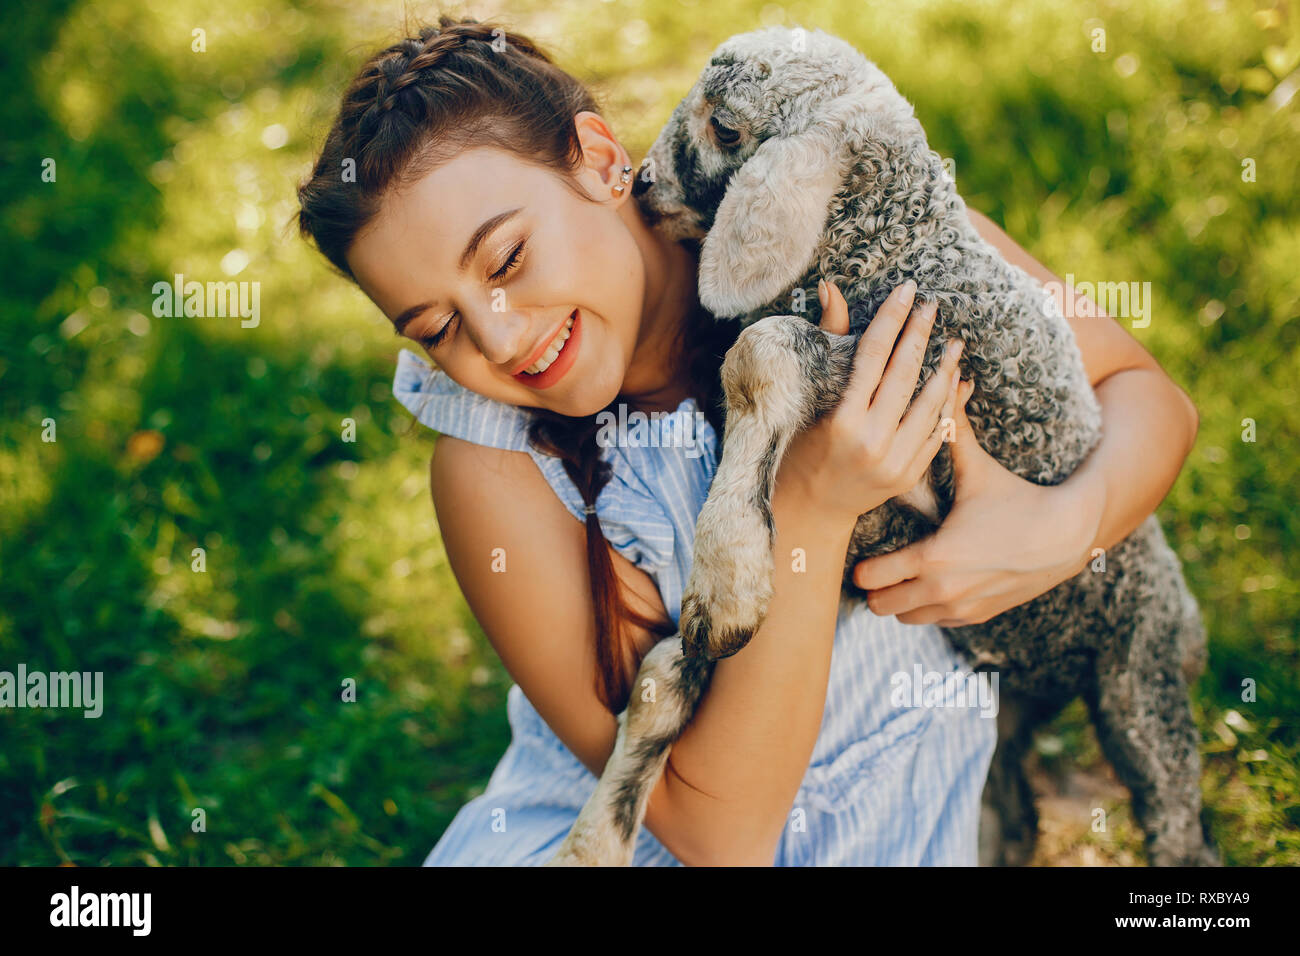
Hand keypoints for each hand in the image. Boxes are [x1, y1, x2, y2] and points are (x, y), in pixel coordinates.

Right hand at [777, 278, 964, 527]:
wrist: (812, 508)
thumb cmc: (800, 448)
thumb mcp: (807, 399)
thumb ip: (830, 344)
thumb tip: (832, 289)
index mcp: (843, 420)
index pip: (873, 356)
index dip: (891, 319)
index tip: (907, 290)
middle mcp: (872, 442)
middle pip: (904, 375)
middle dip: (920, 335)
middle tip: (933, 305)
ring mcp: (895, 462)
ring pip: (930, 405)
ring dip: (945, 370)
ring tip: (954, 343)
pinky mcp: (910, 475)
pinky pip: (937, 433)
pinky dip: (949, 405)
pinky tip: (955, 382)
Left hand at [850, 378, 1104, 625]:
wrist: (1069, 535)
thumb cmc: (1019, 499)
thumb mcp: (979, 470)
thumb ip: (953, 430)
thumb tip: (948, 381)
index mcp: (933, 556)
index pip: (871, 578)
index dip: (862, 566)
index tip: (865, 550)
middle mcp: (943, 590)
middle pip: (880, 607)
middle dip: (875, 587)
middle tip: (879, 563)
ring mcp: (960, 608)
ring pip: (905, 618)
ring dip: (899, 600)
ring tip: (903, 573)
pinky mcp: (977, 617)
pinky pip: (934, 622)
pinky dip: (926, 607)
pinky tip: (934, 581)